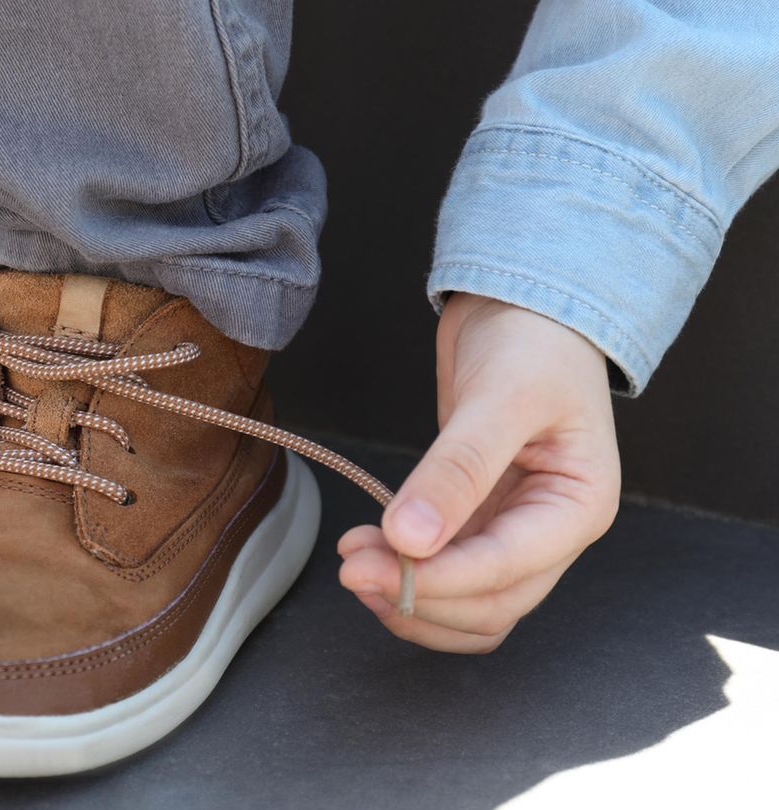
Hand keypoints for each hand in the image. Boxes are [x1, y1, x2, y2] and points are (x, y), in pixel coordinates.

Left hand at [337, 293, 621, 652]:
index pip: (505, 572)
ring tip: (355, 564)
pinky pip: (447, 575)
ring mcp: (515, 530)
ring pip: (468, 605)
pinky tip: (369, 551)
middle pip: (489, 606)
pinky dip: (408, 576)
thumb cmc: (535, 341)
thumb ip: (457, 469)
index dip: (436, 581)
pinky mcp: (478, 521)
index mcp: (579, 507)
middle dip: (418, 597)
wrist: (523, 308)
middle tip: (351, 568)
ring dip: (411, 600)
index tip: (369, 567)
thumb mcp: (501, 397)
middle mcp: (552, 531)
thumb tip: (411, 537)